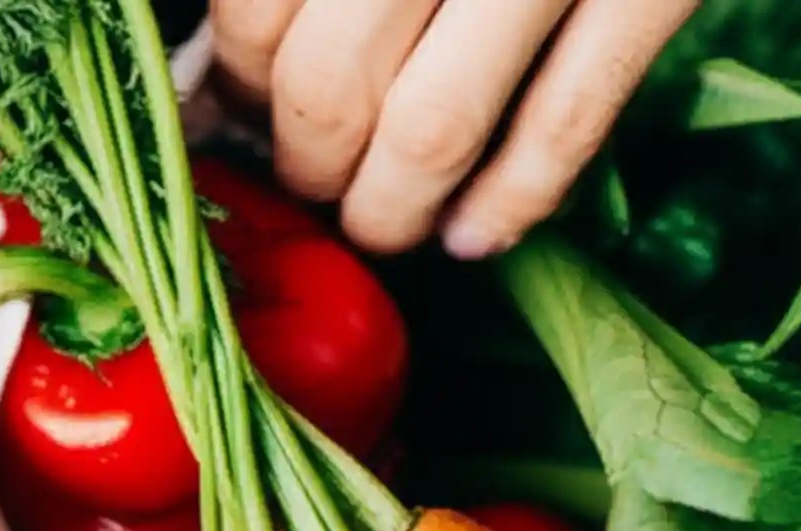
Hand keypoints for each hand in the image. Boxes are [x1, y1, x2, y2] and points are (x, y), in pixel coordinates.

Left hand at [211, 0, 697, 257]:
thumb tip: (230, 49)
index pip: (254, 17)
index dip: (237, 90)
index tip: (243, 115)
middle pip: (329, 89)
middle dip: (306, 168)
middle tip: (310, 181)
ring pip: (433, 130)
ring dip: (391, 212)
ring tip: (379, 227)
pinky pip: (570, 120)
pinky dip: (514, 200)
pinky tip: (473, 239)